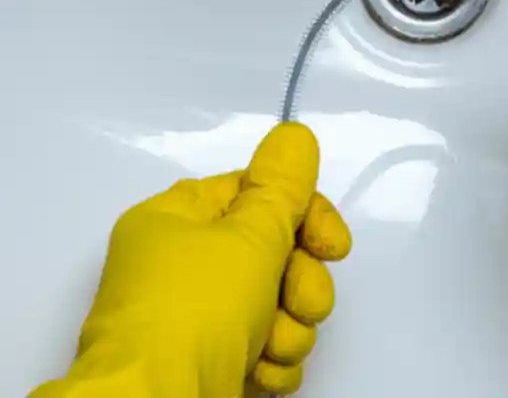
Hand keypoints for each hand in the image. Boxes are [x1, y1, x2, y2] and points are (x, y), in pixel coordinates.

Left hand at [32, 123, 351, 397]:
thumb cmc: (196, 313)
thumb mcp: (248, 237)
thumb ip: (282, 187)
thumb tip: (294, 135)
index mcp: (174, 220)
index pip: (253, 193)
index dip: (303, 214)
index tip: (333, 246)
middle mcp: (179, 267)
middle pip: (271, 253)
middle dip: (301, 282)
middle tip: (301, 303)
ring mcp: (193, 320)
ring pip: (274, 307)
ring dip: (290, 328)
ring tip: (273, 346)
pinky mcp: (208, 365)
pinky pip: (261, 350)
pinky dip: (271, 362)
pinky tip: (262, 372)